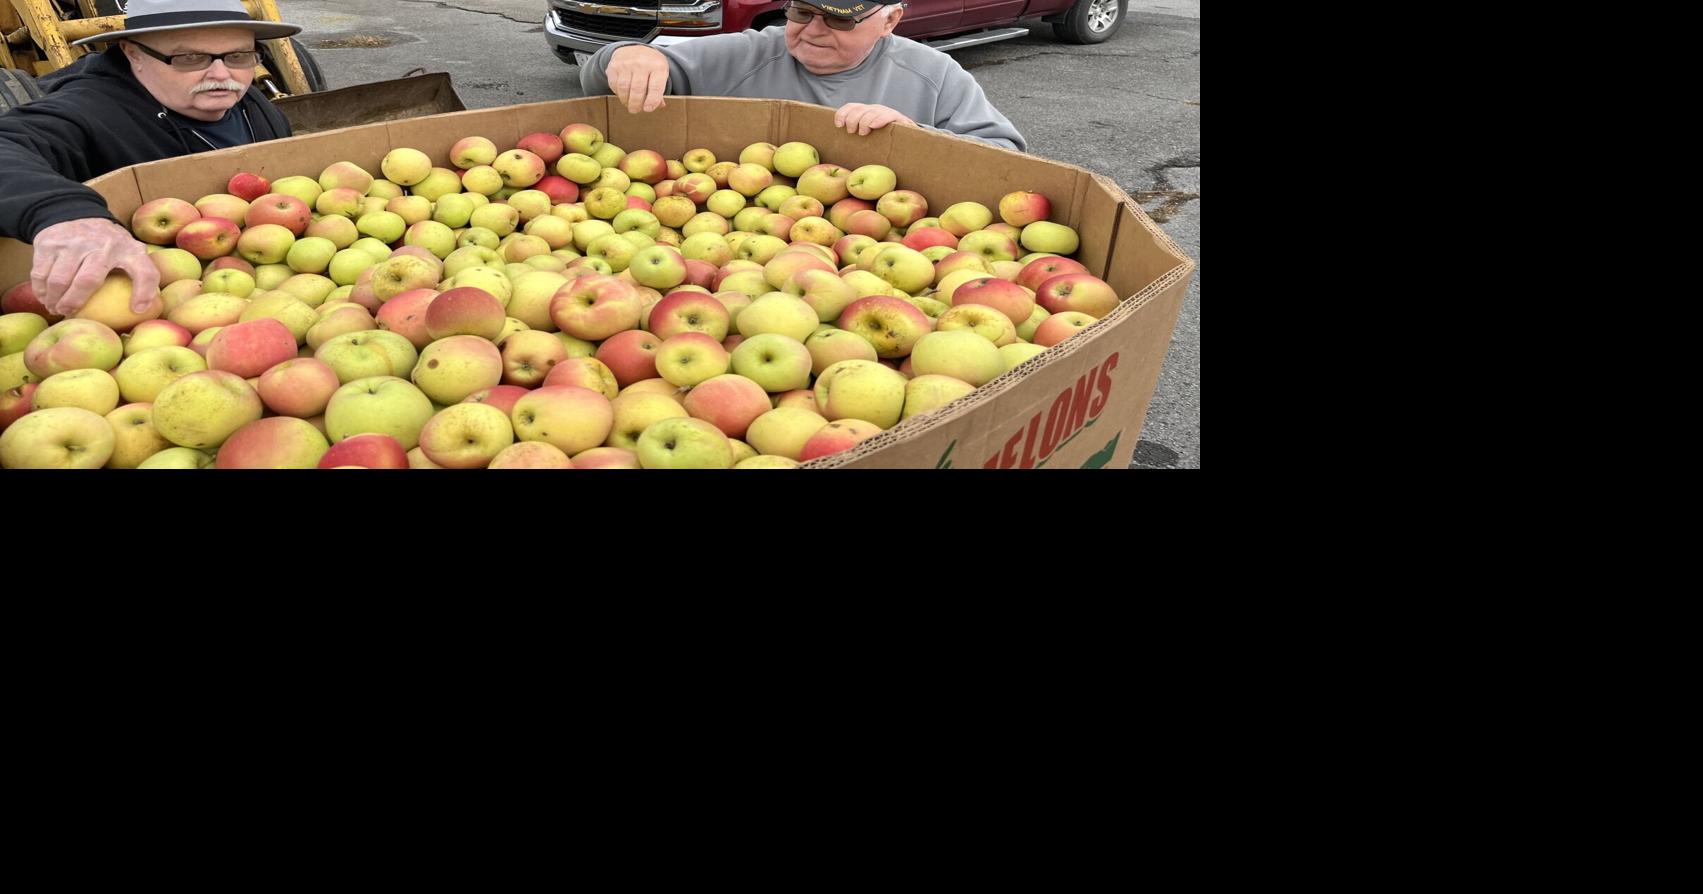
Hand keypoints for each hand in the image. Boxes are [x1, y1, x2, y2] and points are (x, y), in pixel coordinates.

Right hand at [31, 218, 159, 315]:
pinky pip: (41, 273)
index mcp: (129, 250)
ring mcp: (73, 243)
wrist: (77, 214)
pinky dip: (41, 290)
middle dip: (76, 303)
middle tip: (71, 315)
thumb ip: (142, 272)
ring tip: (57, 309)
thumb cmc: (111, 245)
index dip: (144, 292)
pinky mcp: (49, 243)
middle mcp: (102, 245)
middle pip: (88, 281)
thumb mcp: (131, 252)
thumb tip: (146, 309)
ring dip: (55, 300)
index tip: (137, 310)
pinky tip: (45, 298)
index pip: (144, 271)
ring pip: (59, 279)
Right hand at [607, 45, 669, 113]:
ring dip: (626, 100)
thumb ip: (660, 91)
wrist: (635, 49)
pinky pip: (614, 84)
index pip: (655, 87)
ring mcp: (627, 63)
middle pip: (638, 89)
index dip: (652, 101)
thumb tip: (658, 105)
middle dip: (636, 104)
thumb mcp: (660, 75)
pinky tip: (623, 94)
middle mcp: (642, 63)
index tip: (648, 109)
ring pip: (624, 88)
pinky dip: (618, 93)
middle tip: (635, 110)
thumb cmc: (650, 66)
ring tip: (629, 104)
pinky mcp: (615, 66)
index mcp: (658, 66)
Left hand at [834, 103, 914, 135]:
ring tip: (864, 132)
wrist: (909, 141)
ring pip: (871, 112)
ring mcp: (886, 112)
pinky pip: (888, 116)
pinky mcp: (898, 119)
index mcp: (865, 112)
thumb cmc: (883, 142)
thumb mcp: (868, 136)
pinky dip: (880, 119)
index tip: (838, 125)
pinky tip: (874, 126)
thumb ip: (856, 134)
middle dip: (852, 120)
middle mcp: (874, 109)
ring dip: (864, 122)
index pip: (851, 107)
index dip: (842, 114)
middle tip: (852, 132)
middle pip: (859, 109)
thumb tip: (840, 137)